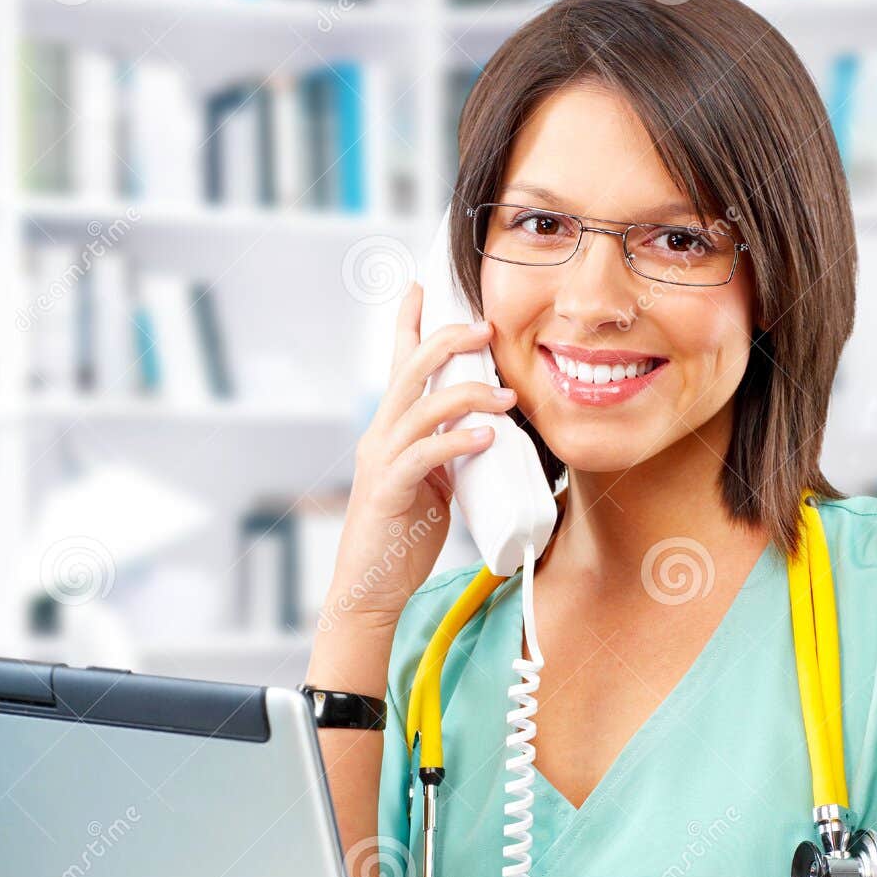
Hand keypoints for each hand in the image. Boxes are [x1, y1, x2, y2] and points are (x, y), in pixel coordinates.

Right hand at [314, 284, 517, 638]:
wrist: (370, 589)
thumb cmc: (402, 539)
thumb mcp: (434, 486)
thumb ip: (450, 455)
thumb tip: (485, 433)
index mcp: (390, 431)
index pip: (398, 365)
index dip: (408, 324)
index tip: (422, 287)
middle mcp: (380, 436)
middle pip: (410, 369)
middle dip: (448, 341)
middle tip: (486, 328)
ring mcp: (381, 462)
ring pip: (421, 406)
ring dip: (468, 395)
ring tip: (505, 396)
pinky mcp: (388, 491)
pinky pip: (423, 455)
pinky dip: (457, 441)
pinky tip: (486, 437)